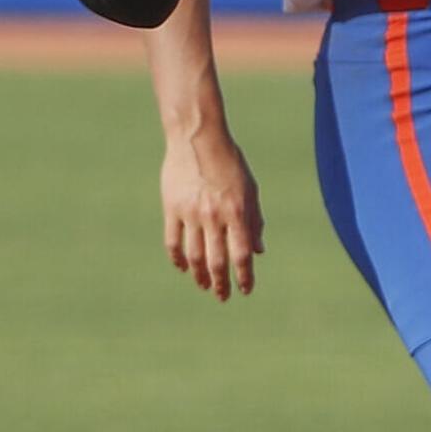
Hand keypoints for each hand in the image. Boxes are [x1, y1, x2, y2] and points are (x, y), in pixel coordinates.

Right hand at [161, 129, 264, 300]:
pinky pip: (173, 242)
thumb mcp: (250, 188)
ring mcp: (191, 213)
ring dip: (200, 276)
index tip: (246, 290)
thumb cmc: (229, 161)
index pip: (241, 255)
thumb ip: (254, 220)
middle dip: (221, 284)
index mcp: (236, 211)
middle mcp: (214, 216)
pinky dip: (178, 259)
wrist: (197, 135)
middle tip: (223, 296)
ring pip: (194, 257)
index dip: (244, 277)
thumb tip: (258, 251)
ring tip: (204, 285)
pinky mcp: (172, 207)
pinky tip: (183, 267)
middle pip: (217, 262)